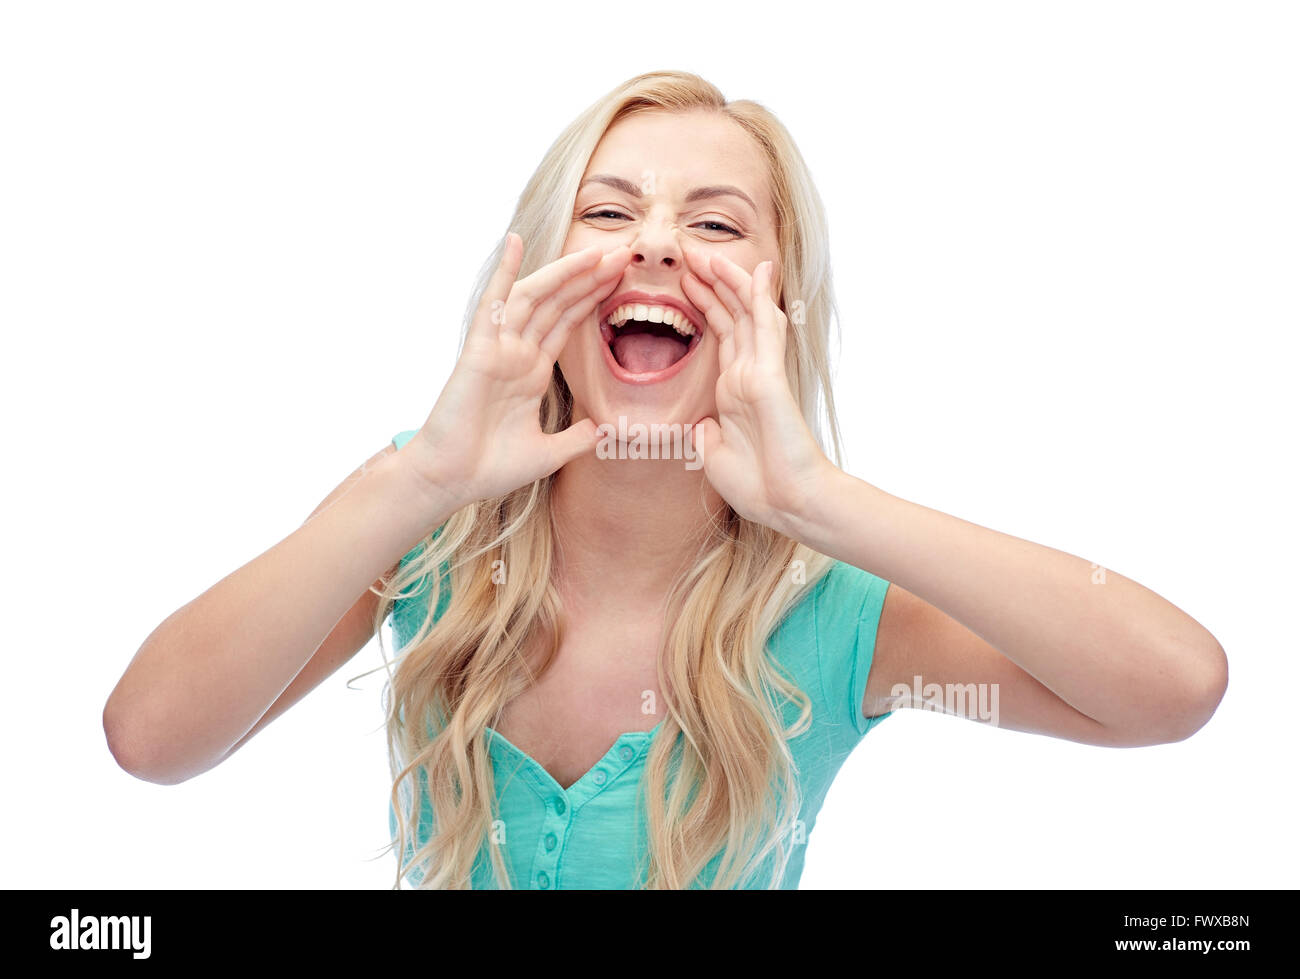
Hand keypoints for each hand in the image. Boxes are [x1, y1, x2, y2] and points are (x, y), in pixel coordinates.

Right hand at [402, 233, 630, 510]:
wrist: (452, 481)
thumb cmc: (490, 468)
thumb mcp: (549, 452)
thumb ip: (576, 439)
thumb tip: (603, 430)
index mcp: (531, 372)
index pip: (567, 324)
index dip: (592, 299)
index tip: (621, 278)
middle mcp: (516, 354)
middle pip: (557, 304)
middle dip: (588, 279)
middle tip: (622, 254)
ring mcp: (498, 349)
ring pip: (534, 298)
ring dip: (563, 274)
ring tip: (595, 253)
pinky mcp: (478, 351)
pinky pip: (492, 305)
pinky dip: (503, 272)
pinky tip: (514, 242)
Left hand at [680, 248, 834, 530]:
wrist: (789, 504)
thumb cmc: (759, 487)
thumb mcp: (715, 457)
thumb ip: (709, 436)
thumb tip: (702, 426)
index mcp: (734, 392)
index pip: (720, 336)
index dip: (703, 305)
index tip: (684, 282)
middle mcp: (748, 376)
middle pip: (731, 316)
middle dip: (712, 283)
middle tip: (690, 253)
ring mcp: (761, 373)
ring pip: (748, 313)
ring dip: (730, 280)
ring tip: (707, 252)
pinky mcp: (771, 377)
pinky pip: (765, 330)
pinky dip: (760, 299)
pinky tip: (757, 272)